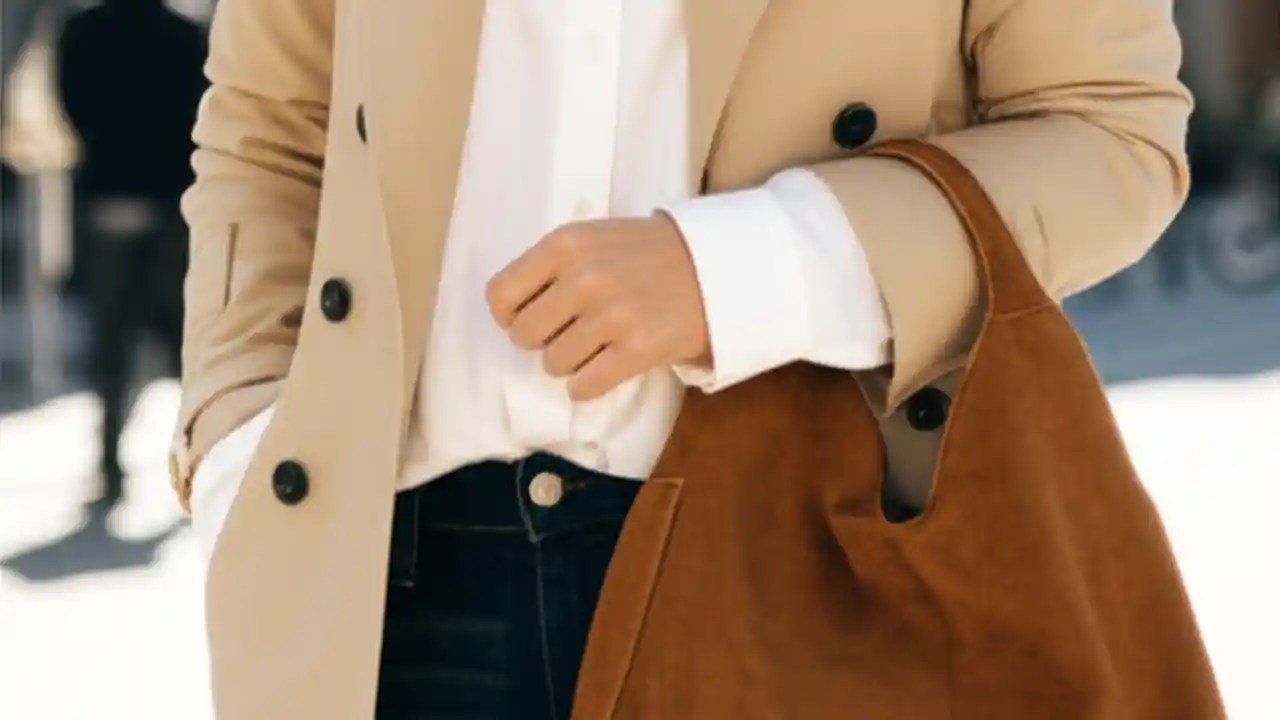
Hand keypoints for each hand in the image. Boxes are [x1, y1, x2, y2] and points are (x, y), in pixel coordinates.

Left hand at [486, 215, 711, 401]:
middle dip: (542, 340)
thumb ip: (548, 267)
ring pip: (553, 365)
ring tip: (596, 344)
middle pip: (524, 335)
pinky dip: (588, 385)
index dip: (509, 314)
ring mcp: (612, 315)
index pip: (500, 296)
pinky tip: (606, 365)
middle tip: (570, 331)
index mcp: (564, 244)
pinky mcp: (638, 350)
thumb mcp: (591, 238)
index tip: (531, 316)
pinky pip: (584, 387)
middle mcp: (584, 278)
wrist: (713, 267)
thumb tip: (508, 315)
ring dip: (569, 362)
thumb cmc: (643, 254)